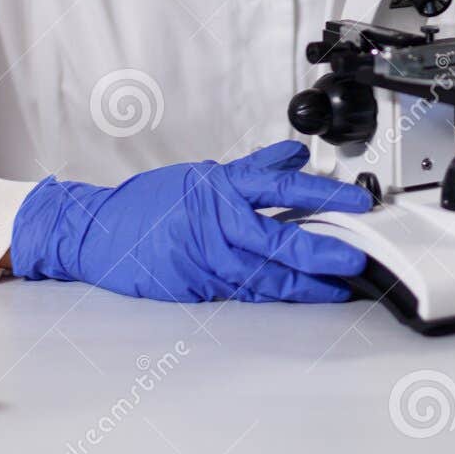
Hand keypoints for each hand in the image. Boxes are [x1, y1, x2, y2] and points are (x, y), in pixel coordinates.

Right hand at [10, 140, 374, 302]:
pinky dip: (275, 296)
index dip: (323, 193)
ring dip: (308, 284)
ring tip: (339, 286)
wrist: (97, 233)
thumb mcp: (202, 174)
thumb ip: (254, 168)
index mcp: (220, 187)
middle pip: (280, 239)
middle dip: (324, 251)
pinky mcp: (199, 287)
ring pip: (267, 276)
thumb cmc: (149, 204)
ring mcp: (208, 259)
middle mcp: (217, 222)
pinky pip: (246, 293)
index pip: (283, 187)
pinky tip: (298, 298)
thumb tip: (295, 155)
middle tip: (357, 257)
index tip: (356, 200)